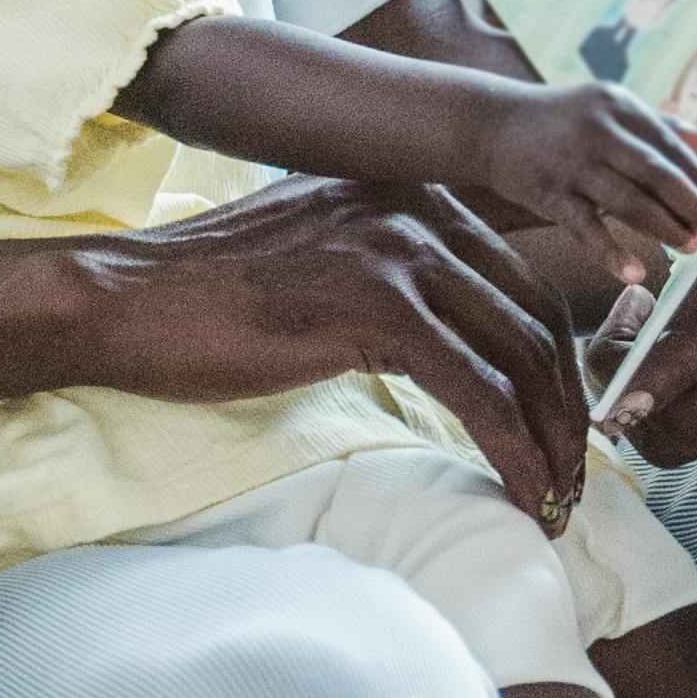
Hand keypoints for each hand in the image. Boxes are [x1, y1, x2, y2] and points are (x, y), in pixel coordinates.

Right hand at [99, 177, 590, 527]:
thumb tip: (443, 338)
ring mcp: (401, 253)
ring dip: (552, 442)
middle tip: (571, 480)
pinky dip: (514, 452)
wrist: (126, 298)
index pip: (521, 282)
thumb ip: (386, 274)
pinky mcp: (380, 309)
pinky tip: (520, 496)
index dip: (555, 366)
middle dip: (567, 411)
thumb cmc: (206, 296)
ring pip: (523, 357)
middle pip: (538, 319)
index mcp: (410, 195)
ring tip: (554, 503)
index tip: (557, 430)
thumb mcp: (319, 255)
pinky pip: (480, 393)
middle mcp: (418, 210)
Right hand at [457, 84, 696, 306]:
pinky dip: (611, 253)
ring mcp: (572, 163)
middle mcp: (597, 131)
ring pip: (627, 201)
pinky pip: (585, 228)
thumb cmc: (561, 119)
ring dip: (663, 227)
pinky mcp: (548, 193)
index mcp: (618, 107)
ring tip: (690, 248)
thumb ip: (662, 125)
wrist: (490, 123)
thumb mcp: (609, 110)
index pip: (670, 144)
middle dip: (689, 203)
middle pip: (655, 172)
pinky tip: (635, 274)